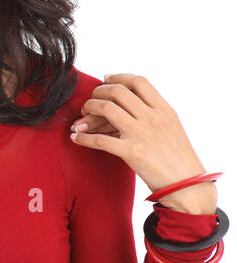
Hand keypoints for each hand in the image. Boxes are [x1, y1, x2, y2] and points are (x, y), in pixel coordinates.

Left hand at [70, 73, 216, 214]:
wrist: (186, 185)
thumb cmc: (177, 157)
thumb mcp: (171, 127)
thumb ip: (153, 112)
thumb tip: (127, 101)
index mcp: (164, 110)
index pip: (139, 82)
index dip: (118, 77)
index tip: (106, 79)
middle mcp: (153, 118)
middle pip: (117, 91)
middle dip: (98, 92)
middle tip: (92, 100)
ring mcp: (142, 134)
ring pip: (105, 108)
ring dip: (88, 109)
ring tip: (82, 117)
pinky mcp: (131, 152)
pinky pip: (99, 140)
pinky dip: (83, 137)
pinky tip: (76, 137)